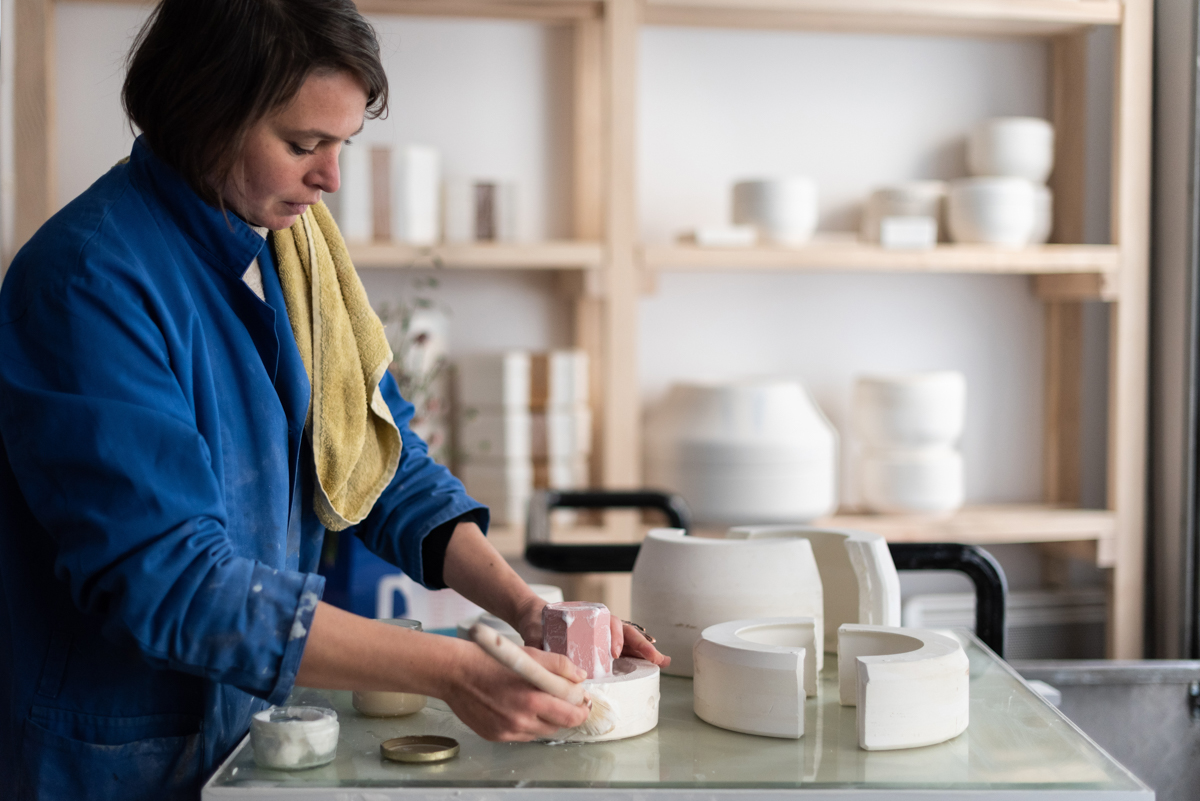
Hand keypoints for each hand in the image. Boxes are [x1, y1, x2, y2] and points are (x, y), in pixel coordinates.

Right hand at [441, 641, 588, 740]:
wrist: (455, 672)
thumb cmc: (490, 659)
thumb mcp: (529, 654)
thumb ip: (559, 666)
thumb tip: (580, 677)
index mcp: (533, 698)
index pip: (571, 715)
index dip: (581, 708)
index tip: (582, 701)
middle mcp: (521, 719)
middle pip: (559, 726)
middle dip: (567, 714)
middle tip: (566, 701)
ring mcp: (508, 730)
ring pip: (542, 731)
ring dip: (547, 719)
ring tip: (539, 701)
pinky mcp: (496, 736)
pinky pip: (523, 735)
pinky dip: (528, 724)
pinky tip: (519, 707)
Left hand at [518, 598, 671, 668]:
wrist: (534, 619)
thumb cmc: (538, 623)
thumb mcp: (535, 631)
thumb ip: (536, 643)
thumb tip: (539, 654)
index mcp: (587, 619)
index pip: (608, 624)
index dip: (615, 636)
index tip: (613, 651)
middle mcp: (599, 625)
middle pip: (626, 632)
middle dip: (643, 645)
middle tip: (657, 658)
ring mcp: (602, 636)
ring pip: (628, 641)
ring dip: (645, 651)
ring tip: (662, 662)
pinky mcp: (600, 648)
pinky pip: (623, 650)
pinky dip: (637, 657)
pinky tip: (651, 665)